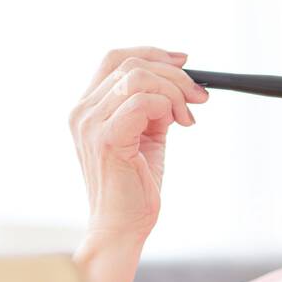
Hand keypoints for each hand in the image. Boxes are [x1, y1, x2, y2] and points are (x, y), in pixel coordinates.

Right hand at [68, 45, 208, 244]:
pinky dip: (167, 106)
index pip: (115, 59)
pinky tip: (178, 125)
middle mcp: (82, 111)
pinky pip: (142, 102)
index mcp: (88, 108)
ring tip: (187, 117)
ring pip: (138, 78)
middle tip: (198, 97)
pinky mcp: (106, 138)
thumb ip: (154, 109)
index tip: (184, 62)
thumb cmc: (133, 188)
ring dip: (174, 91)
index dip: (152, 53)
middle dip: (173, 75)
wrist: (121, 227)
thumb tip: (178, 86)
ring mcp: (90, 123)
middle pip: (130, 63)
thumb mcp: (146, 137)